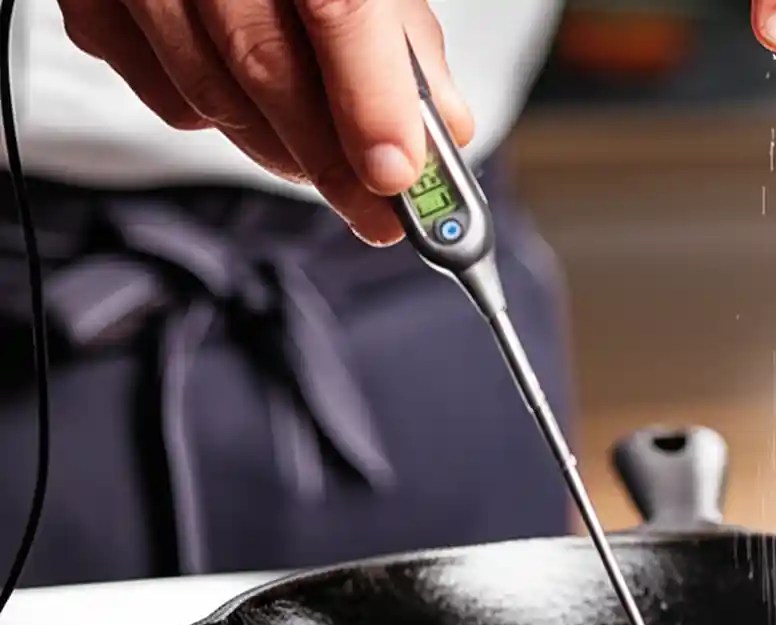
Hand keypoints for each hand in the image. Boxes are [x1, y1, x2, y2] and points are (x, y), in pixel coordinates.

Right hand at [58, 0, 475, 245]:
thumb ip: (399, 36)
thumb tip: (441, 126)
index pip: (337, 10)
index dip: (370, 103)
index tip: (396, 175)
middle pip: (265, 66)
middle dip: (330, 159)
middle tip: (376, 210)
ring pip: (209, 96)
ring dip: (278, 149)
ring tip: (321, 162)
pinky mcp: (92, 5)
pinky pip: (159, 94)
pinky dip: (214, 119)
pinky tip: (248, 106)